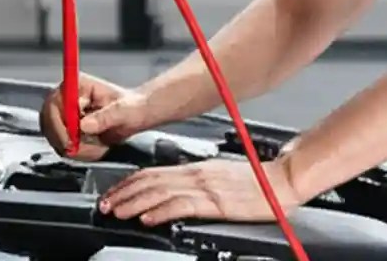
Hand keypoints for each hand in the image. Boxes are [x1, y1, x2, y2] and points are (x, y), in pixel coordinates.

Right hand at [39, 72, 148, 159]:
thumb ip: (105, 117)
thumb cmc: (132, 107)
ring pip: (55, 138)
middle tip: (86, 150)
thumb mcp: (124, 111)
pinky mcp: (65, 130)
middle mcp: (65, 97)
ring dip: (77, 148)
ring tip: (99, 147)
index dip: (57, 123)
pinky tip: (96, 149)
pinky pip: (63, 147)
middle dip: (66, 141)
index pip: (54, 103)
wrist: (136, 115)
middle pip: (48, 123)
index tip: (71, 139)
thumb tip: (84, 125)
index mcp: (77, 85)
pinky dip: (80, 152)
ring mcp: (63, 114)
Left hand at [98, 158, 302, 226]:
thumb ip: (198, 183)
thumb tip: (175, 194)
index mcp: (196, 168)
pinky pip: (181, 206)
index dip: (129, 182)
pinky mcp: (214, 202)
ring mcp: (204, 188)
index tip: (114, 192)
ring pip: (159, 192)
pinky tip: (147, 218)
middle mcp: (196, 174)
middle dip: (124, 193)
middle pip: (150, 181)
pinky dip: (160, 211)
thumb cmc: (257, 181)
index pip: (154, 172)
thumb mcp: (221, 178)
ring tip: (116, 211)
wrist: (282, 180)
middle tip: (105, 204)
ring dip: (134, 203)